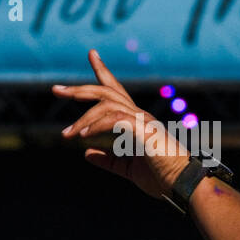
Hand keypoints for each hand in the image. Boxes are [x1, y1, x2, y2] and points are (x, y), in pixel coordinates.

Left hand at [53, 49, 191, 196]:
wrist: (183, 185)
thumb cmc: (162, 176)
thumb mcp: (128, 168)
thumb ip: (108, 160)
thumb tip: (86, 153)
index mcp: (137, 120)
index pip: (116, 90)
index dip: (103, 71)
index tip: (92, 54)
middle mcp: (139, 114)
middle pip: (106, 91)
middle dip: (79, 89)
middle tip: (55, 89)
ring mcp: (143, 120)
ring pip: (106, 104)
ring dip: (83, 118)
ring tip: (66, 134)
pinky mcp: (144, 130)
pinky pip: (115, 120)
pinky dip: (97, 125)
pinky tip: (83, 137)